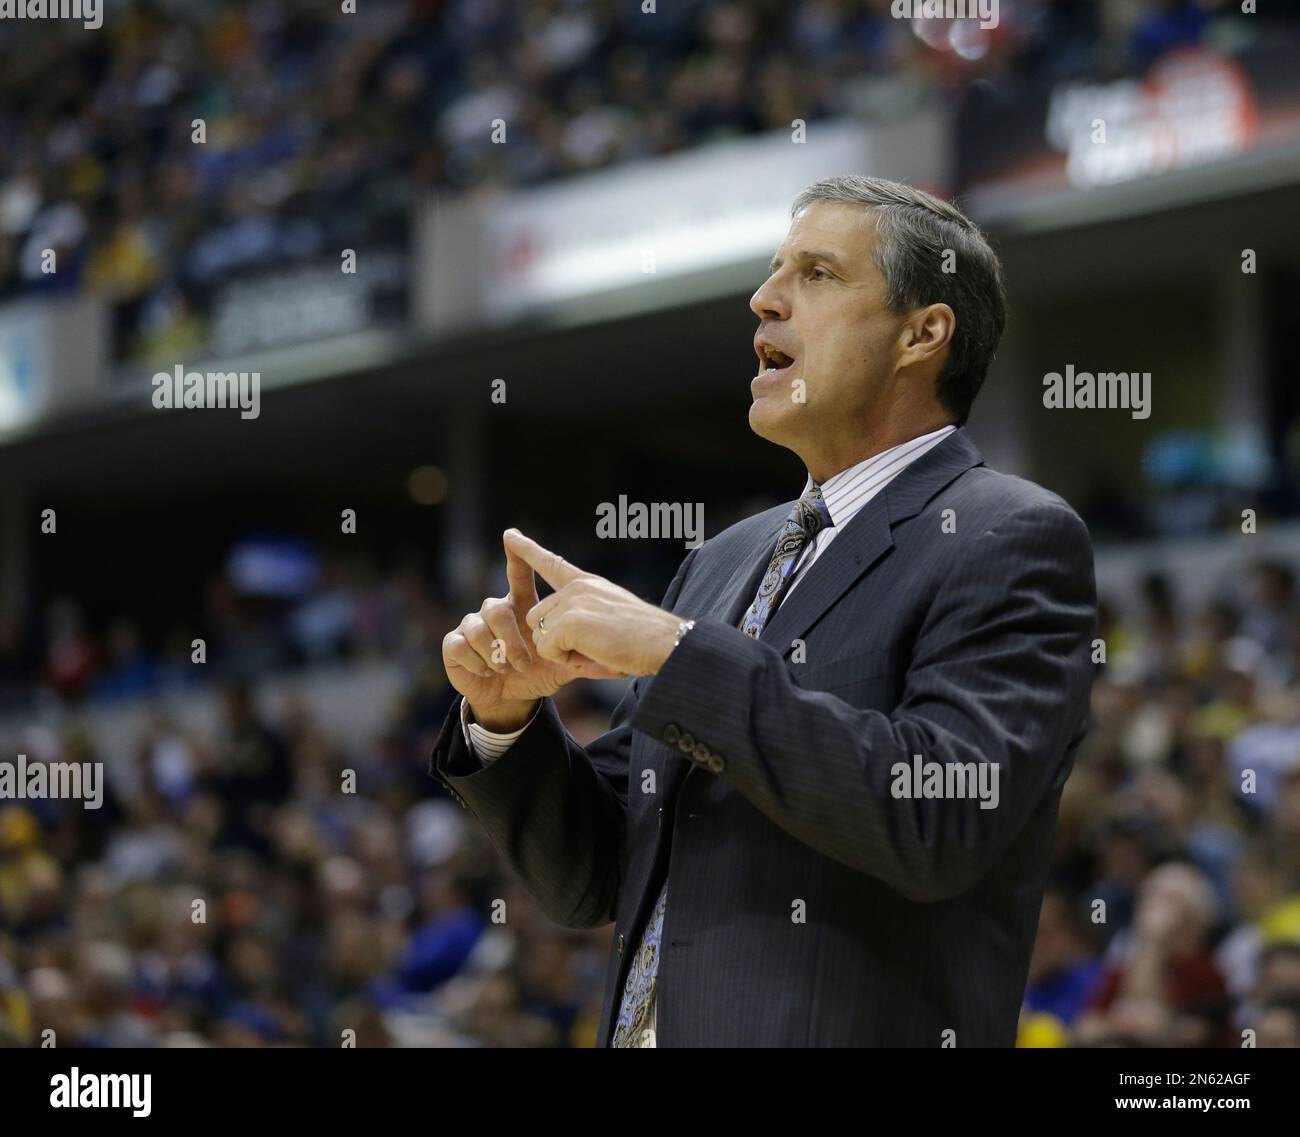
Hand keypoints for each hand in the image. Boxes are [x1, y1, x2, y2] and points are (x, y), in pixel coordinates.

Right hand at [442, 530, 622, 729]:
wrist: (511, 700)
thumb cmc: (538, 673)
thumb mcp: (562, 664)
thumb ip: (583, 656)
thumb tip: (617, 661)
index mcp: (520, 606)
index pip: (518, 575)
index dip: (517, 556)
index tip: (511, 535)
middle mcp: (495, 610)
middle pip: (497, 608)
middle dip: (511, 639)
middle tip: (523, 662)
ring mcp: (472, 624)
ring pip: (479, 627)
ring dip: (496, 653)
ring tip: (506, 669)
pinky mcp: (454, 644)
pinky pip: (460, 644)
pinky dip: (477, 662)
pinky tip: (487, 672)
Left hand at [504, 529, 684, 677]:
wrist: (665, 644)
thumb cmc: (644, 640)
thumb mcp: (611, 620)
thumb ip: (585, 620)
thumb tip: (556, 638)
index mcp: (588, 584)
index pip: (551, 563)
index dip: (528, 550)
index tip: (510, 534)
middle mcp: (577, 588)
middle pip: (537, 618)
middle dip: (555, 640)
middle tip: (591, 647)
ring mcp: (572, 601)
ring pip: (540, 635)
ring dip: (562, 651)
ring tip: (596, 650)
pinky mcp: (569, 621)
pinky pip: (548, 649)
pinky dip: (567, 661)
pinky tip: (593, 654)